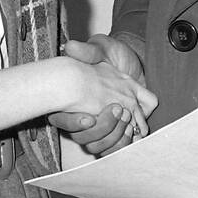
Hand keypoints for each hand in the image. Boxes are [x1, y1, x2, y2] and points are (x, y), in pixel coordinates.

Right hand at [49, 36, 148, 155]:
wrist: (133, 61)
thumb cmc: (113, 54)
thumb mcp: (101, 48)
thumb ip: (88, 50)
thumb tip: (69, 47)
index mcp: (72, 100)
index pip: (62, 121)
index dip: (73, 123)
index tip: (89, 118)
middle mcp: (83, 118)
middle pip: (82, 140)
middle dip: (101, 130)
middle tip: (117, 111)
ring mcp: (100, 127)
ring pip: (99, 147)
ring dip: (114, 137)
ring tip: (127, 122)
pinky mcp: (117, 131)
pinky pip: (115, 149)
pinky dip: (125, 143)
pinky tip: (135, 131)